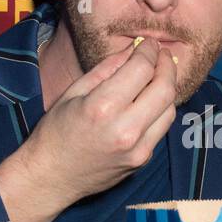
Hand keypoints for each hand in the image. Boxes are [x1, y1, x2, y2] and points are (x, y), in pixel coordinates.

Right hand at [0, 37, 176, 221]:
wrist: (51, 177)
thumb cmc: (56, 131)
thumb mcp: (75, 92)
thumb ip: (108, 69)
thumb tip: (134, 50)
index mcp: (103, 108)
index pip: (141, 70)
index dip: (150, 51)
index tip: (149, 44)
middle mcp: (125, 130)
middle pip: (165, 89)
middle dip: (168, 66)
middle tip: (163, 55)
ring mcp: (138, 149)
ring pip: (170, 110)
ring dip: (167, 88)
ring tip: (157, 76)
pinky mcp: (142, 160)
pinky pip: (160, 128)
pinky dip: (159, 110)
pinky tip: (149, 101)